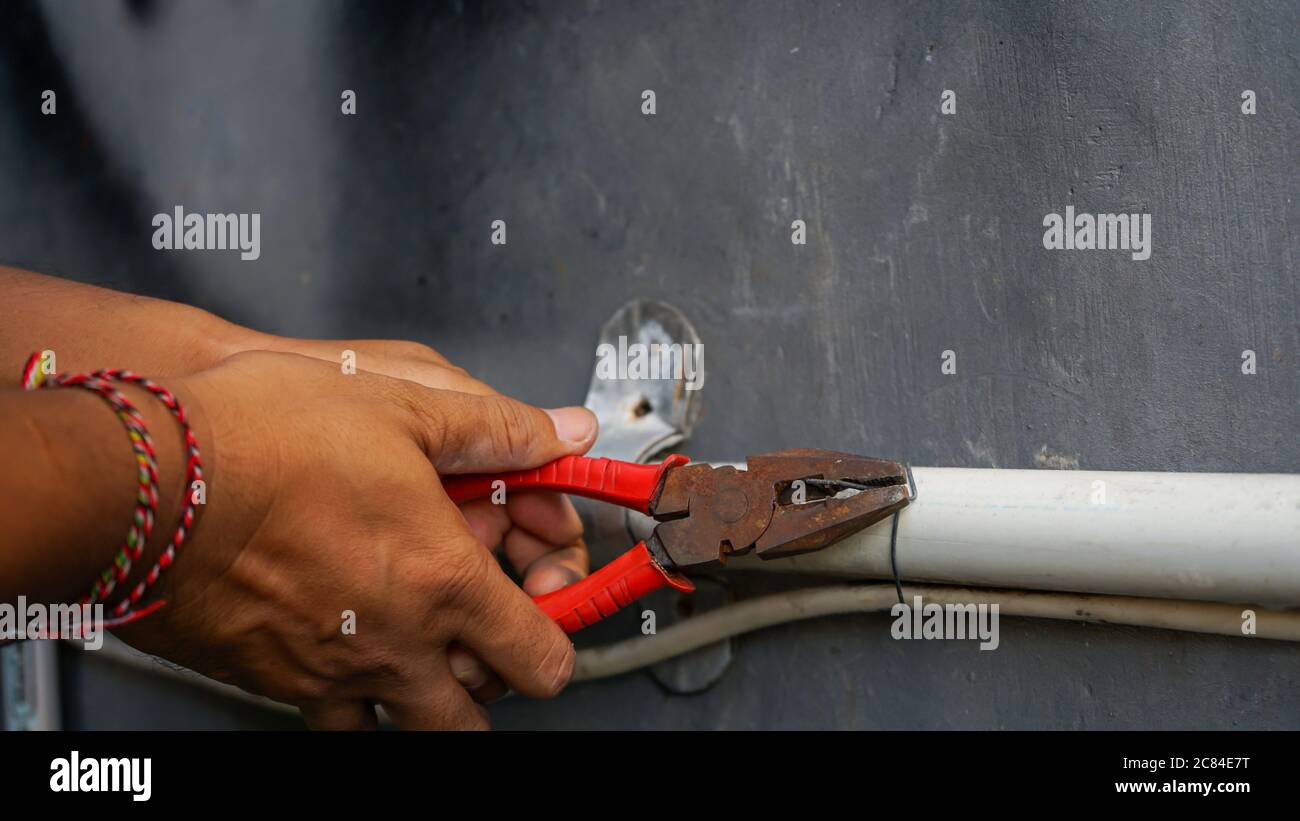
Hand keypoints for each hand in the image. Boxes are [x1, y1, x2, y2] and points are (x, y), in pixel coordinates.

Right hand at [115, 350, 598, 728]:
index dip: (558, 635)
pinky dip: (344, 696)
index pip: (541, 656)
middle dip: (490, 681)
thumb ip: (496, 429)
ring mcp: (327, 673)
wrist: (138, 480)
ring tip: (411, 637)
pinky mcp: (267, 680)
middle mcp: (392, 646)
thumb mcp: (400, 405)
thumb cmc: (260, 438)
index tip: (546, 602)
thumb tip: (562, 433)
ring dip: (418, 698)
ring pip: (400, 732)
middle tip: (479, 628)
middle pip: (474, 719)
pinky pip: (325, 717)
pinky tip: (338, 638)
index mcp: (441, 584)